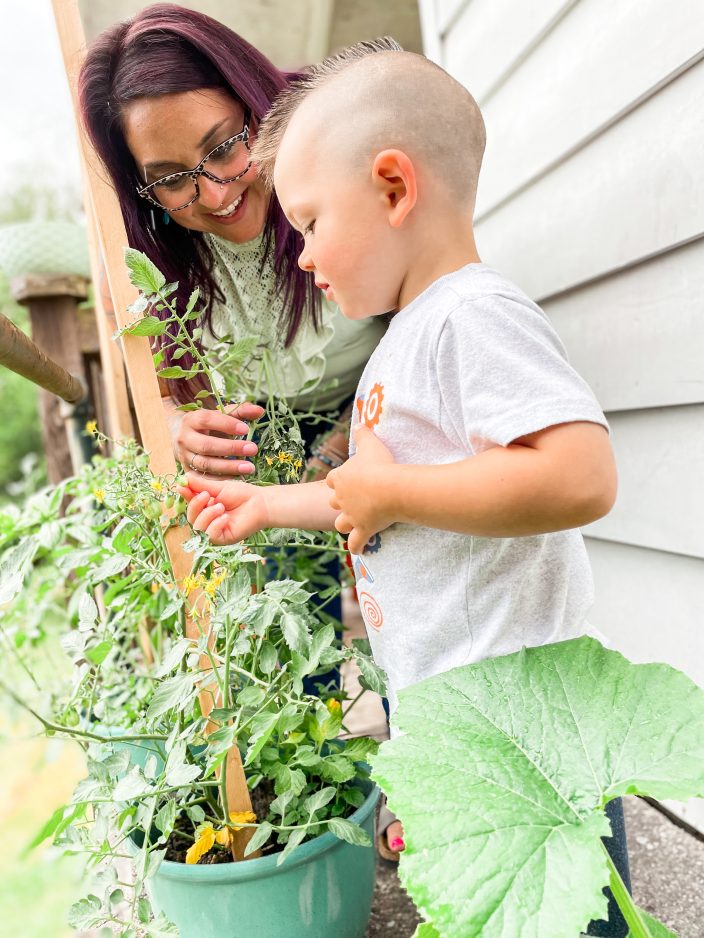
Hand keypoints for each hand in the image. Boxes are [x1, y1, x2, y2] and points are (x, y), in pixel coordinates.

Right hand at [169, 401, 264, 477]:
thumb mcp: (221, 415)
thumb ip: (240, 412)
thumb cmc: (208, 425)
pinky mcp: (188, 471)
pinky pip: (205, 478)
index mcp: (191, 420)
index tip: (246, 429)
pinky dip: (222, 479)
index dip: (226, 424)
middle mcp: (184, 438)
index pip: (207, 420)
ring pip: (205, 464)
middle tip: (253, 449)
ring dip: (229, 467)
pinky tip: (239, 477)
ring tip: (250, 467)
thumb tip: (259, 410)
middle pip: (206, 446)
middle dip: (231, 448)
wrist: (184, 437)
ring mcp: (185, 456)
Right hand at [177, 472, 268, 543]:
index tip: (180, 487)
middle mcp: (208, 519)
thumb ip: (200, 485)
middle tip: (207, 496)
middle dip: (196, 506)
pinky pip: (210, 536)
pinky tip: (225, 517)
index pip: (190, 504)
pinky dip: (215, 526)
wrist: (260, 503)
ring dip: (207, 515)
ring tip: (221, 506)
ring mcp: (215, 530)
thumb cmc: (242, 494)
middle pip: (191, 517)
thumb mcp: (218, 487)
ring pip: (198, 528)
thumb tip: (183, 478)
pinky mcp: (223, 539)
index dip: (185, 497)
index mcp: (206, 507)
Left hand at [326, 426, 396, 553]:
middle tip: (352, 501)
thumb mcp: (370, 443)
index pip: (333, 479)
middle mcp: (341, 499)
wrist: (389, 488)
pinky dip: (357, 546)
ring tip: (352, 524)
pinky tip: (359, 550)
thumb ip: (363, 433)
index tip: (345, 480)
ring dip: (345, 524)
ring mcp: (351, 516)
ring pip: (340, 523)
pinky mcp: (363, 529)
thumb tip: (359, 423)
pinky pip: (356, 542)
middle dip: (340, 502)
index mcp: (340, 478)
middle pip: (334, 502)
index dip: (338, 480)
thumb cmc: (380, 465)